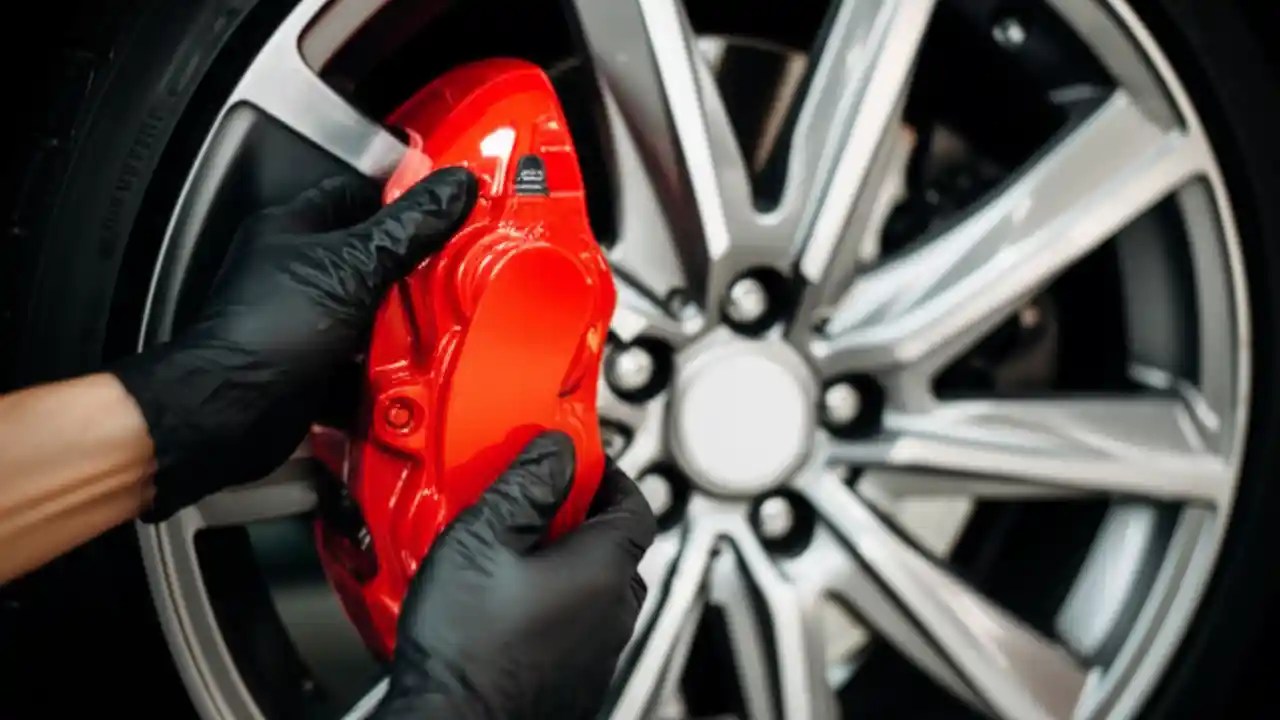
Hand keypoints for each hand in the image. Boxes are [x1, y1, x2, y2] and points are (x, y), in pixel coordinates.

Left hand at [112, 167, 477, 520]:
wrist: (233, 412)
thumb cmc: (267, 330)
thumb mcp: (355, 266)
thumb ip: (408, 228)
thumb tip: (453, 188)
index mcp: (294, 229)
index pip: (355, 196)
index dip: (400, 199)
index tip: (442, 209)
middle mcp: (295, 273)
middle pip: (368, 260)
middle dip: (410, 271)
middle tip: (452, 271)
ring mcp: (303, 322)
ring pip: (368, 315)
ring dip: (401, 325)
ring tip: (438, 323)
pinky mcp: (312, 368)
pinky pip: (361, 362)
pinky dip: (386, 369)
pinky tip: (410, 370)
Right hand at [374, 432, 655, 719]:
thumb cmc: (466, 650)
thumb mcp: (481, 539)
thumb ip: (525, 485)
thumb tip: (553, 452)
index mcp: (602, 570)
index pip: (635, 505)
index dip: (609, 476)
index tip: (580, 462)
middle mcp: (613, 614)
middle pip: (618, 548)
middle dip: (584, 519)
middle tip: (544, 503)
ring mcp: (598, 654)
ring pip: (598, 592)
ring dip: (568, 565)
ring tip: (517, 554)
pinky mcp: (576, 683)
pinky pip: (579, 630)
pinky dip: (557, 607)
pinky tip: (511, 606)